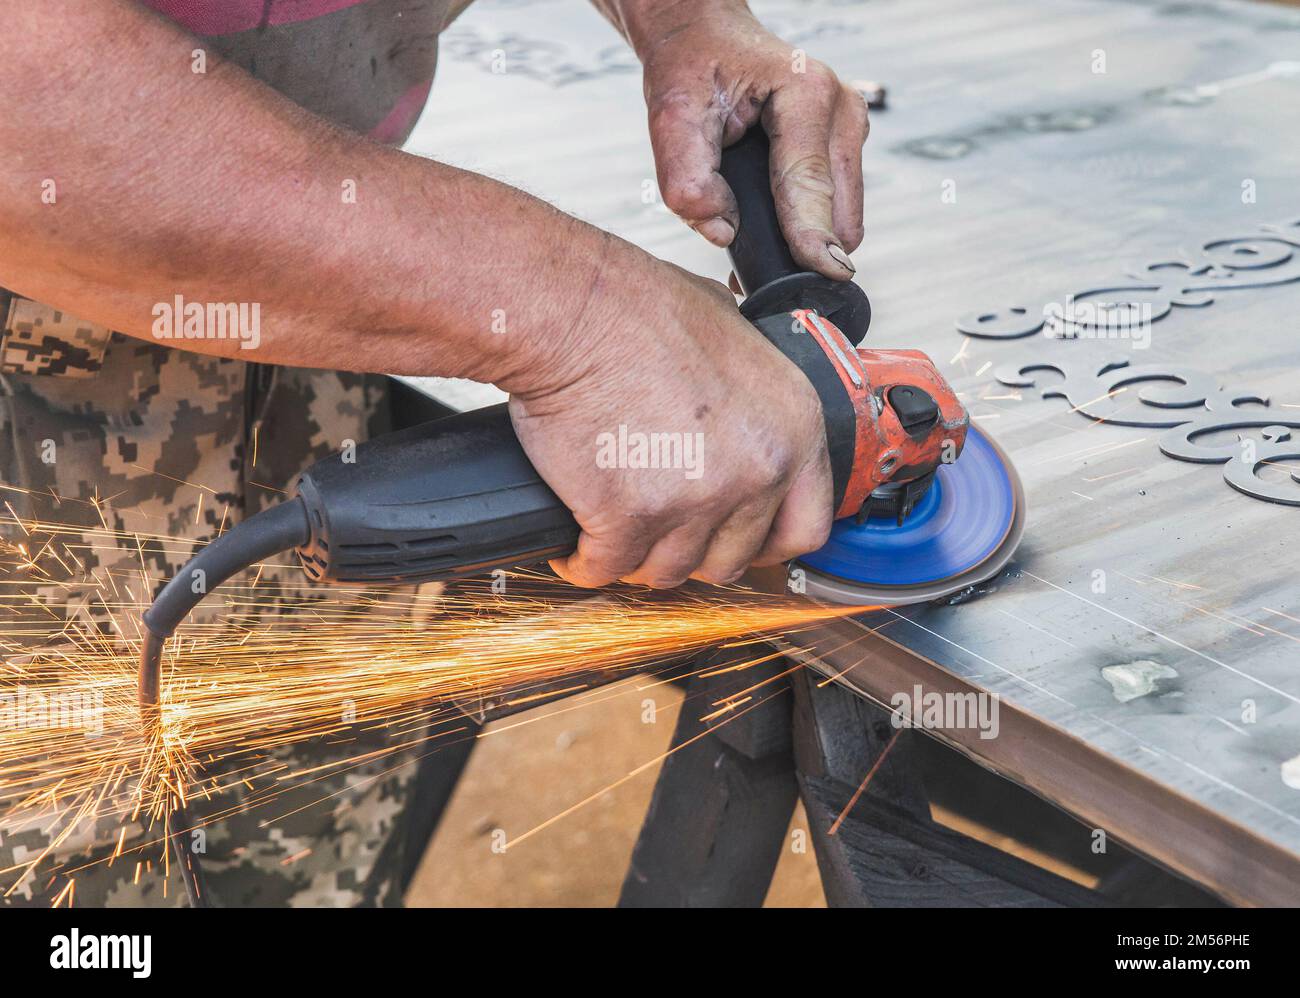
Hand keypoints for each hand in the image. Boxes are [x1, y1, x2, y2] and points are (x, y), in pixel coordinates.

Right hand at [508, 242, 832, 587]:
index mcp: (793, 429)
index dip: (765, 542)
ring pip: (668, 571)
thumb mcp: (731, 334)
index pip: (806, 527)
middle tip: (661, 531)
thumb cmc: (639, 309)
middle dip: (693, 551)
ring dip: (638, 557)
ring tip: (613, 531)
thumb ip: (750, 391)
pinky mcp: (629, 518)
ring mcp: (695, 499)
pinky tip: (573, 545)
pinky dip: (582, 561)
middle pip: (730, 560)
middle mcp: (756, 470)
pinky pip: (605, 567)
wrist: (575, 311)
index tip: (738, 541)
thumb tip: (740, 405)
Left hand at [620, 1, 869, 277]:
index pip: (809, 183)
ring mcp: (852, 126)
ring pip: (845, 215)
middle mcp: (842, 107)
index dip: (812, 237)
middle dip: (804, 249)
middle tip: (751, 274)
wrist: (707, 37)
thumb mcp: (671, 114)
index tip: (823, 277)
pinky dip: (811, 228)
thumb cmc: (692, 69)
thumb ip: (685, 176)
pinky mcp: (847, 145)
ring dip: (808, 241)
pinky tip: (772, 232)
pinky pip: (839, 207)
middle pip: (840, 211)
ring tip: (755, 248)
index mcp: (806, 92)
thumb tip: (722, 233)